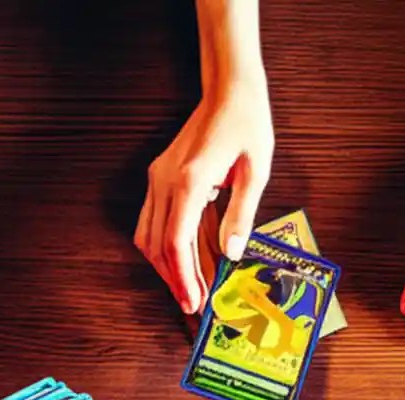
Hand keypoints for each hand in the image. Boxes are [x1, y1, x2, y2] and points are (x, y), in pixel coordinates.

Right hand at [136, 82, 273, 314]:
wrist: (229, 89)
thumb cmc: (247, 123)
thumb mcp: (257, 170)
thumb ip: (242, 214)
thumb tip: (231, 254)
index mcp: (189, 181)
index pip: (176, 242)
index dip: (184, 277)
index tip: (194, 302)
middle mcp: (165, 180)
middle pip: (156, 245)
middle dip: (173, 279)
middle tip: (193, 305)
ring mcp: (157, 177)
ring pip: (147, 235)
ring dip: (165, 266)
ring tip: (189, 288)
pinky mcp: (160, 176)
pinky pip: (152, 220)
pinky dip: (163, 246)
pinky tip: (184, 260)